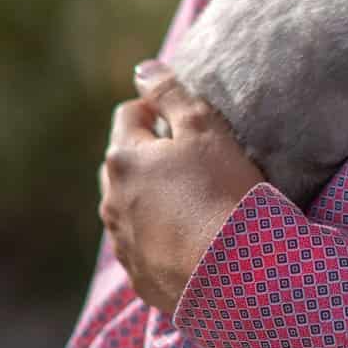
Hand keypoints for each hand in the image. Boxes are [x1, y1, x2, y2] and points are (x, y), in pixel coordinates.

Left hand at [98, 61, 265, 312]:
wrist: (236, 271)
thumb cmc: (222, 188)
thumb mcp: (203, 126)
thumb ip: (170, 92)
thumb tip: (142, 69)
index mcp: (123, 159)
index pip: (130, 114)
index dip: (159, 108)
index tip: (189, 119)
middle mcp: (111, 202)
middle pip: (125, 162)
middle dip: (151, 154)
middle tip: (194, 157)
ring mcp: (123, 244)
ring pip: (131, 205)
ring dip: (153, 196)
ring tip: (196, 199)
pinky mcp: (140, 279)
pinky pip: (144, 245)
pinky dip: (162, 235)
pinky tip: (195, 236)